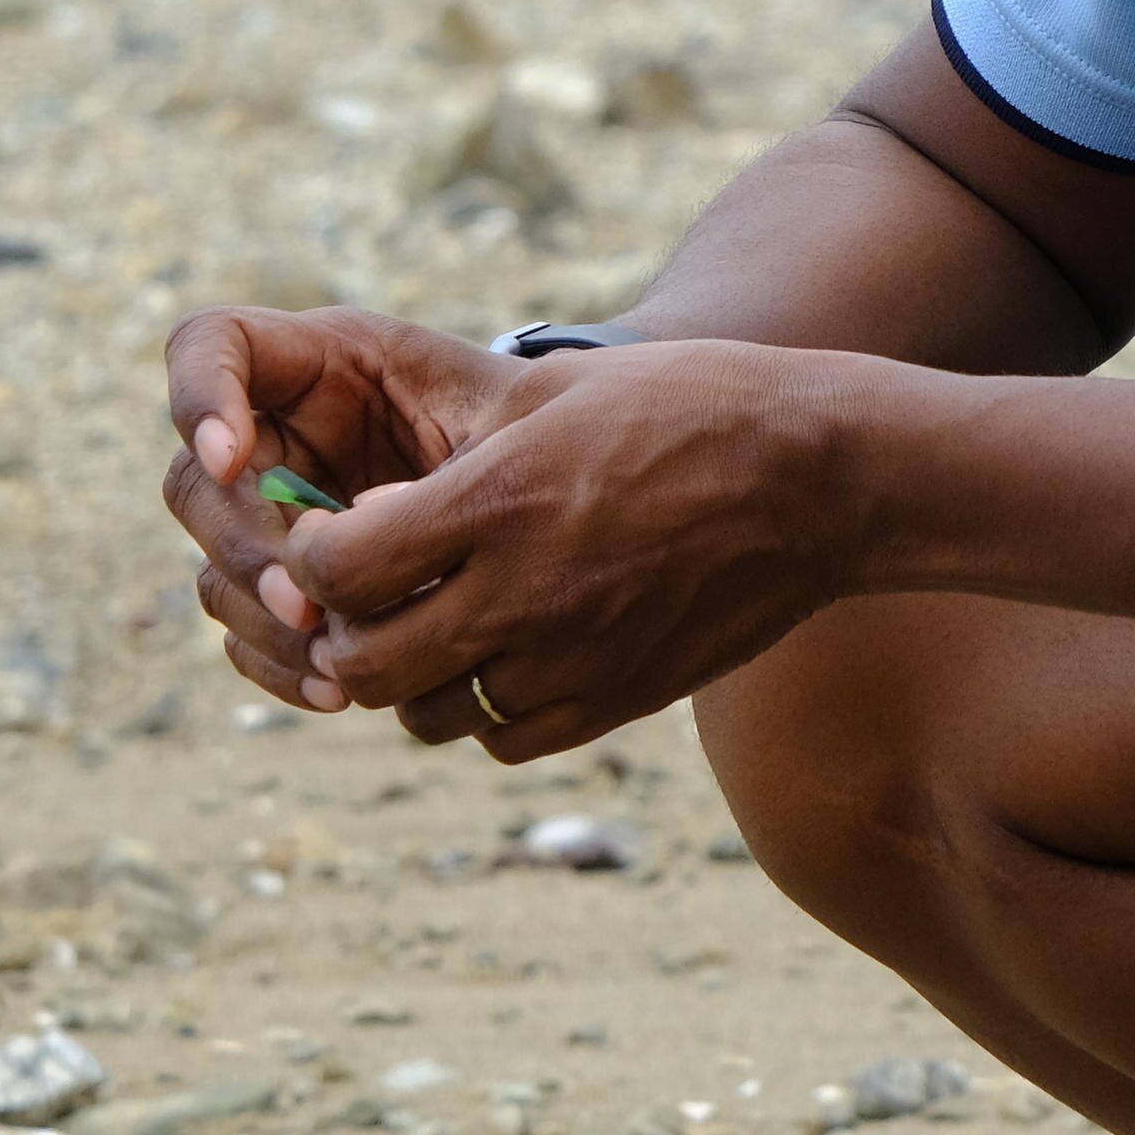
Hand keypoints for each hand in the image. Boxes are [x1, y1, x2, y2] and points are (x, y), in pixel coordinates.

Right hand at [162, 304, 533, 711]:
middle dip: (245, 545)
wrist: (565, 497)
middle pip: (197, 482)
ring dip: (262, 618)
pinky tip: (335, 689)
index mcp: (321, 362)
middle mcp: (278, 436)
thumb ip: (438, 457)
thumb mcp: (510, 419)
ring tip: (338, 660)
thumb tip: (359, 526)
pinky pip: (245, 631)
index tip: (235, 458)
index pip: (211, 344)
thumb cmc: (538, 437)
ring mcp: (272, 516)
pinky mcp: (286, 585)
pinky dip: (279, 663)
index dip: (199, 394)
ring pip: (215, 568)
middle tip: (306, 602)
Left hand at [285, 337, 869, 761]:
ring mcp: (573, 658)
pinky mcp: (617, 701)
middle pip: (367, 662)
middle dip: (344, 629)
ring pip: (428, 714)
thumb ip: (455, 454)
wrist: (820, 478)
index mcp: (501, 502)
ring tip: (434, 624)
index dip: (314, 556)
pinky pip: (505, 740)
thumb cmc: (688, 407)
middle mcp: (525, 592)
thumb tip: (364, 508)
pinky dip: (483, 708)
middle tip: (363, 594)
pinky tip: (503, 654)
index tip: (330, 533)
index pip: (340, 570)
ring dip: (410, 677)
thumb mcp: (560, 394)